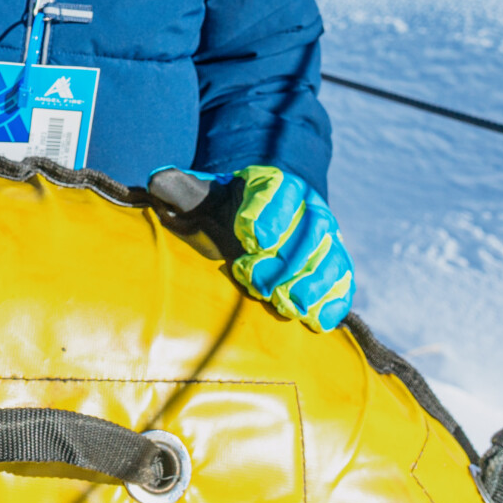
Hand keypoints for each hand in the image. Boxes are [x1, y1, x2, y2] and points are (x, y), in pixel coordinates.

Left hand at [154, 164, 353, 331]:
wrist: (259, 217)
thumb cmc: (226, 208)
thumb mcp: (204, 194)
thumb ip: (182, 189)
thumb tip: (158, 182)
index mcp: (276, 183)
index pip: (277, 192)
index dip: (266, 214)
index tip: (247, 237)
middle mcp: (309, 208)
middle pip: (309, 230)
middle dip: (284, 258)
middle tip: (253, 280)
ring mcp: (327, 239)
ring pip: (331, 258)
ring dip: (311, 283)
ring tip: (286, 304)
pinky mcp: (336, 267)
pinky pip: (343, 284)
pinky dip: (334, 302)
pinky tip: (316, 320)